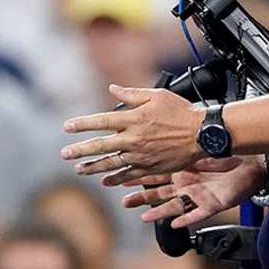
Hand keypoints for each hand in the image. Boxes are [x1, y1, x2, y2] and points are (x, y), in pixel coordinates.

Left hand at [61, 85, 206, 180]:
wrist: (203, 134)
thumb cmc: (182, 112)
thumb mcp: (157, 96)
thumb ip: (132, 94)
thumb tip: (112, 88)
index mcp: (134, 118)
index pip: (101, 121)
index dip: (82, 124)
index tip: (67, 127)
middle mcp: (134, 138)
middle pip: (101, 146)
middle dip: (80, 150)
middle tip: (65, 154)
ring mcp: (142, 155)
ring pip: (111, 163)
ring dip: (93, 166)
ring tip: (79, 169)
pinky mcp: (151, 168)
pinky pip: (129, 175)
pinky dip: (115, 178)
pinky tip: (104, 180)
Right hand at [121, 156, 264, 228]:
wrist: (254, 163)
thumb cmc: (229, 154)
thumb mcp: (202, 148)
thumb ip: (182, 145)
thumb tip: (165, 134)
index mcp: (183, 170)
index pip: (155, 174)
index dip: (138, 177)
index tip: (121, 178)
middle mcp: (187, 185)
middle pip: (159, 193)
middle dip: (141, 198)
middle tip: (124, 201)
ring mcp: (198, 196)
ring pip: (173, 206)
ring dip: (158, 212)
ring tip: (143, 215)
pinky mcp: (212, 205)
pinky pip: (196, 214)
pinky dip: (186, 219)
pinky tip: (175, 224)